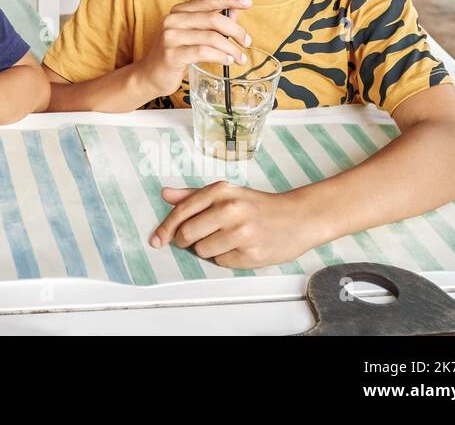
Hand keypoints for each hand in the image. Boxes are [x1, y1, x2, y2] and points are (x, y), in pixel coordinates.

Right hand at [134, 0, 252, 98]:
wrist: (150, 75)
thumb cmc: (175, 54)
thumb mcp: (194, 35)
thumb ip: (213, 23)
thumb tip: (236, 12)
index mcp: (179, 11)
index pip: (208, 0)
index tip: (248, 2)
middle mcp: (173, 20)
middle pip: (213, 19)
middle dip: (236, 30)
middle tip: (247, 41)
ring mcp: (170, 37)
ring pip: (211, 37)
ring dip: (231, 48)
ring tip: (240, 58)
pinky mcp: (172, 55)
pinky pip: (203, 52)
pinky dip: (220, 56)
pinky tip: (228, 61)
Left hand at [152, 183, 318, 268]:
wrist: (297, 218)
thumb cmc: (257, 205)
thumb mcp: (226, 193)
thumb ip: (193, 195)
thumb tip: (165, 194)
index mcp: (221, 191)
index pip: (182, 211)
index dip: (166, 228)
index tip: (156, 239)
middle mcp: (231, 209)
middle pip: (187, 234)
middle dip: (186, 240)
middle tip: (197, 238)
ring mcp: (242, 233)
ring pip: (202, 251)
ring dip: (208, 249)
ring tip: (227, 239)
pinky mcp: (252, 254)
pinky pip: (221, 262)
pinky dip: (226, 258)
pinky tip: (240, 247)